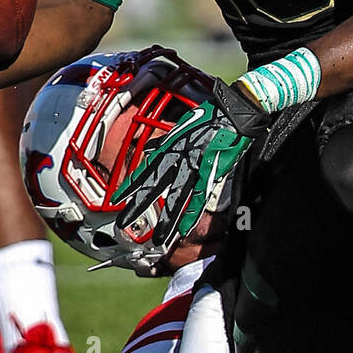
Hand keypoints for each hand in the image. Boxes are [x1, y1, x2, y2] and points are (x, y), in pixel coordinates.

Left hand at [112, 79, 269, 243]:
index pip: (146, 170)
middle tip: (123, 224)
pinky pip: (200, 199)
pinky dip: (192, 215)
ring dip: (166, 221)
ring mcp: (195, 168)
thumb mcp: (181, 126)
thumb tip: (151, 148)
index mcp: (170, 148)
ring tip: (157, 239)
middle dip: (138, 206)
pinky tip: (184, 231)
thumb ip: (166, 140)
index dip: (131, 185)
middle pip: (154, 187)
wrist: (234, 113)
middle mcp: (179, 159)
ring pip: (176, 199)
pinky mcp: (212, 174)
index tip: (118, 198)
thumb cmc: (210, 116)